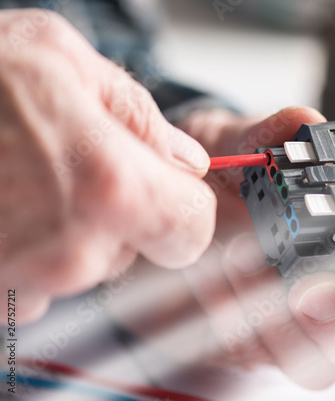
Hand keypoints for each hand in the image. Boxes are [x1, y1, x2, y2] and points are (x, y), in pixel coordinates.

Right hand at [0, 9, 215, 322]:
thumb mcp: (59, 59)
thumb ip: (138, 115)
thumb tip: (182, 158)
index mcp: (109, 187)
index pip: (191, 231)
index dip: (179, 206)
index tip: (160, 188)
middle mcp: (69, 250)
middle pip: (132, 250)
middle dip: (115, 212)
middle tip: (59, 162)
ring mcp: (20, 281)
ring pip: (77, 268)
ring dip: (60, 232)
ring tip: (11, 178)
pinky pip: (25, 286)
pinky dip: (15, 253)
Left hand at [110, 107, 334, 389]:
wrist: (172, 195)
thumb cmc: (236, 167)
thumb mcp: (252, 139)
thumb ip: (277, 131)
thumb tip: (303, 125)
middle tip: (312, 294)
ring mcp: (292, 333)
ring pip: (319, 370)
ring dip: (288, 336)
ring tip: (246, 278)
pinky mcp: (242, 348)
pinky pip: (251, 362)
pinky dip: (235, 331)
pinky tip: (216, 286)